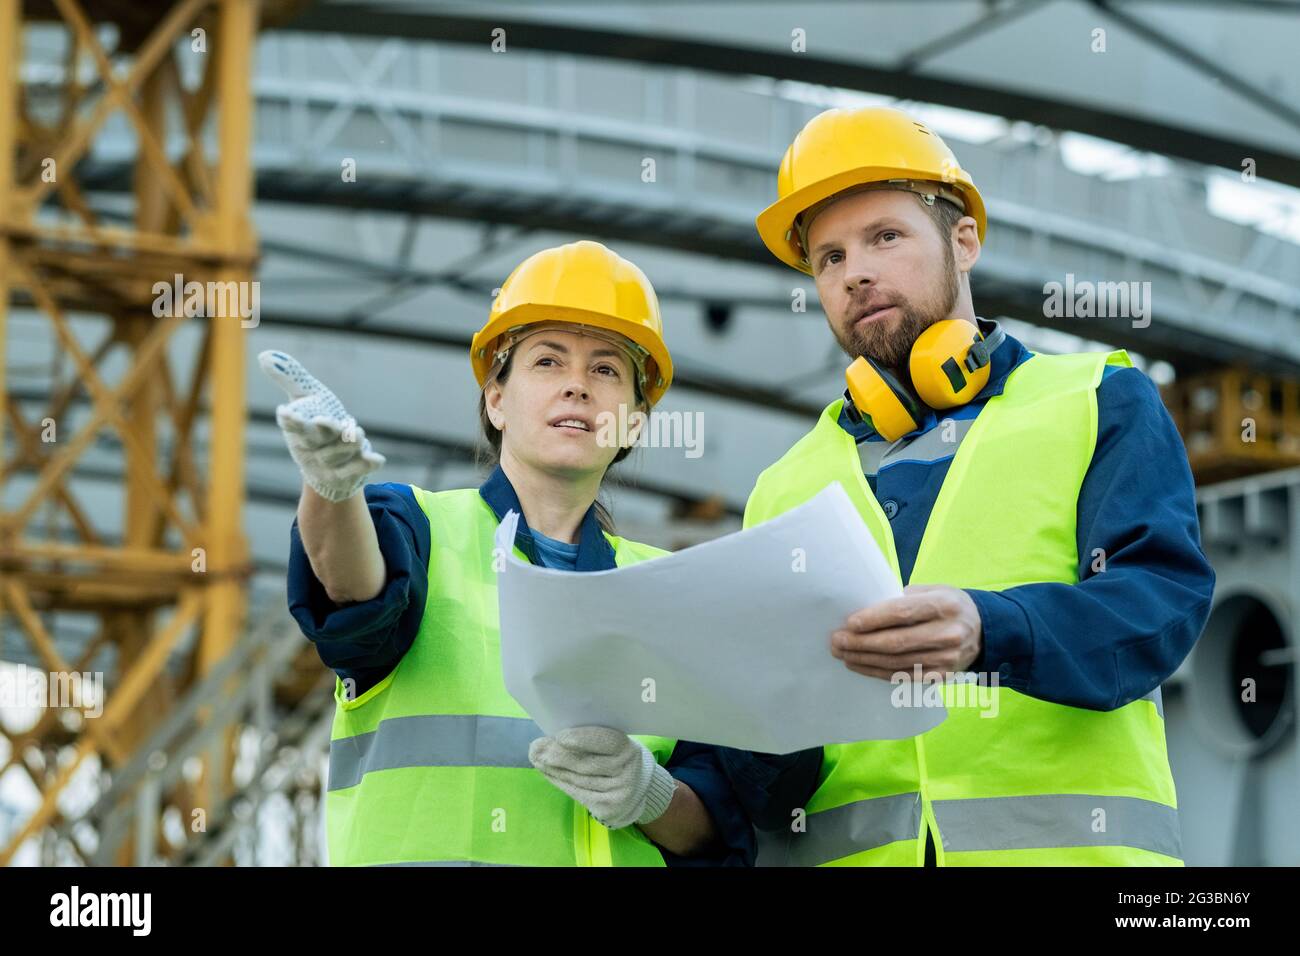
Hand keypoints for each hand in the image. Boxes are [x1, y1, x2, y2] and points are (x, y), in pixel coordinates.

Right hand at [258, 350, 384, 501]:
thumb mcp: (305, 398)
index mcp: (298, 431)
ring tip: (357, 434)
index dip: (289, 419)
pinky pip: (357, 471)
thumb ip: (290, 377)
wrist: (328, 471)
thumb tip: (264, 355)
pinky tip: (378, 459)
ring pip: (336, 455)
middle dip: (321, 430)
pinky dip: (366, 465)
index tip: (284, 412)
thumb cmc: (315, 426)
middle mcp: (311, 450)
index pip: (293, 425)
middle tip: (325, 420)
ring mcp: (329, 465)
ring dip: (347, 445)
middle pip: (314, 440)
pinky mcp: (348, 476)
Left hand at [529, 726, 676, 828]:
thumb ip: (591, 739)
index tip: (559, 736)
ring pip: (578, 779)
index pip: (607, 741)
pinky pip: (578, 793)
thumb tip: (555, 735)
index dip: (582, 739)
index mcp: (629, 750)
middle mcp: (627, 773)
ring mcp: (617, 793)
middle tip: (537, 748)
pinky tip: (548, 773)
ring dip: (553, 769)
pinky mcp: (607, 808)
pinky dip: (560, 781)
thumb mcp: (613, 745)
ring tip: (537, 758)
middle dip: (558, 755)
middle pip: (586, 763)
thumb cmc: (617, 757)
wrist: (635, 788)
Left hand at [830, 584, 982, 679]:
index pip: (902, 613)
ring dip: (864, 659)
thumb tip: (866, 608)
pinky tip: (860, 665)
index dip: (874, 619)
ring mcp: (946, 658)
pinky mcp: (942, 675)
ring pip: (897, 663)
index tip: (849, 623)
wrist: (986, 631)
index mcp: (944, 605)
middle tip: (836, 641)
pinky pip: (903, 676)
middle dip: (861, 643)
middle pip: (896, 642)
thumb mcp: (933, 590)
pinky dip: (878, 672)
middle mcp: (948, 633)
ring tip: (842, 654)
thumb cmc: (949, 605)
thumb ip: (903, 598)